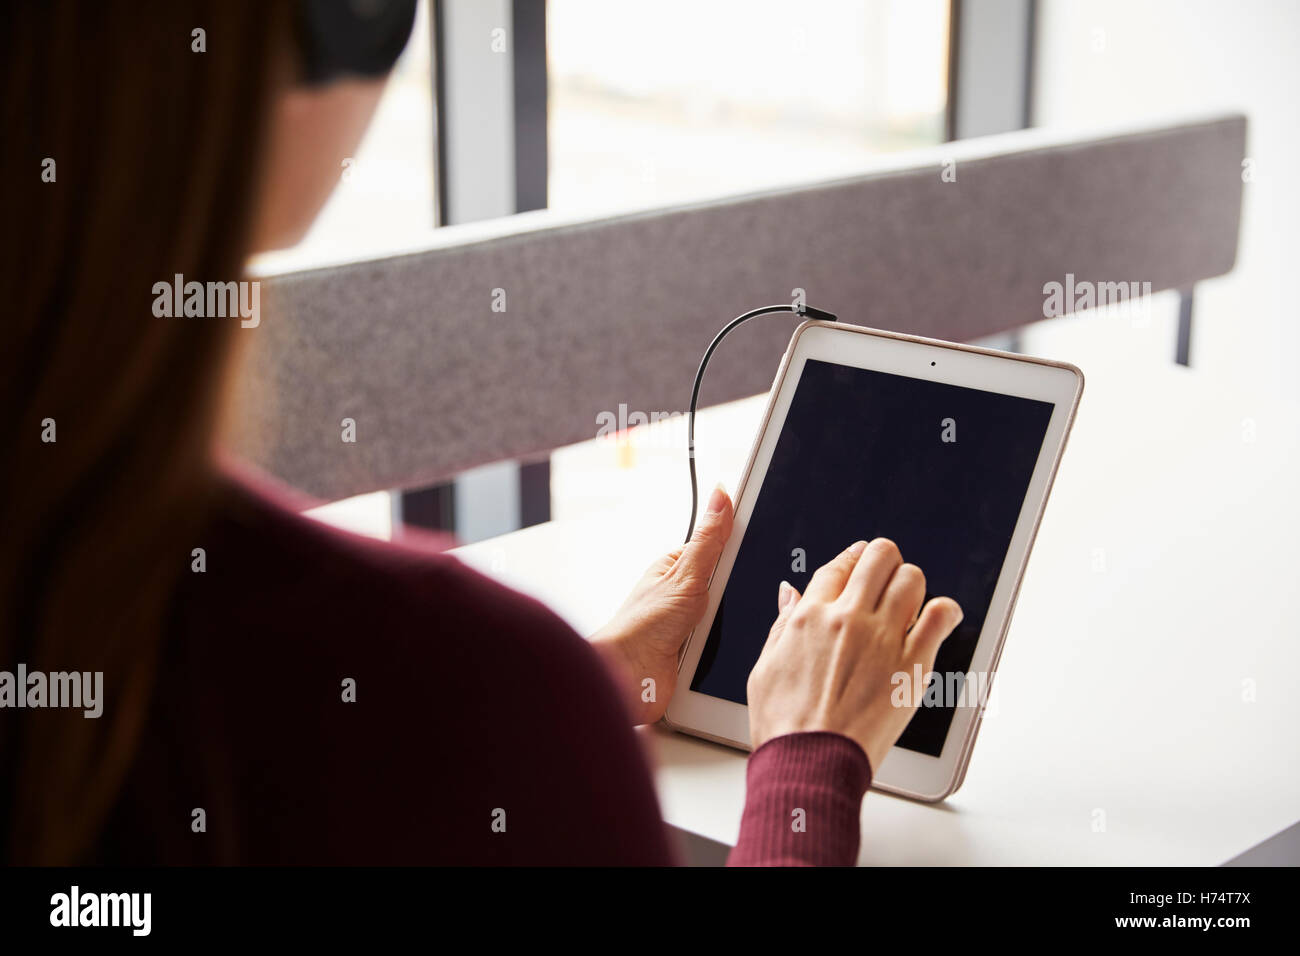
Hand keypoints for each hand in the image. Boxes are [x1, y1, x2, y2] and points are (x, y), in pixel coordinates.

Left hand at [591, 484, 733, 723]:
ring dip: (728, 627)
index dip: (740, 549)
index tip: (753, 553)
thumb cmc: (643, 624)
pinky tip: (718, 651)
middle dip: (733, 597)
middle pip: (730, 585)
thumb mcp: (685, 575)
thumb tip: (720, 495)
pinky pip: (729, 644)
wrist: (631, 675)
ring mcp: (692, 623)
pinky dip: (727, 648)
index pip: (721, 547)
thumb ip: (709, 539)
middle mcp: (685, 593)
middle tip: (716, 605)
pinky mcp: (699, 650)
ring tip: (709, 633)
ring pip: (733, 616)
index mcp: (679, 567)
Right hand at [747, 538, 962, 772]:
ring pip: (911, 578)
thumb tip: (789, 593)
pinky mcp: (913, 665)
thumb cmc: (785, 725)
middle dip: (884, 560)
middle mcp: (848, 618)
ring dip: (911, 583)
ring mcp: (884, 639)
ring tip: (909, 600)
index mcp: (809, 617)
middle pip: (879, 557)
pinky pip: (940, 616)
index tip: (859, 557)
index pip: (838, 565)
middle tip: (885, 575)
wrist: (810, 762)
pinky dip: (945, 610)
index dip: (851, 557)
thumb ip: (782, 623)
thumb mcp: (765, 666)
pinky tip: (942, 617)